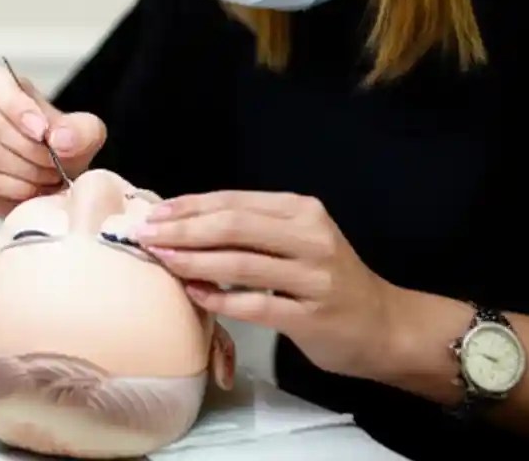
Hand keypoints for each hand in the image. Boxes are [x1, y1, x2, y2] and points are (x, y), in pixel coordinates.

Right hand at [0, 64, 105, 217]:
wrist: (57, 183)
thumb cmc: (64, 148)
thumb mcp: (86, 134)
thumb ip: (80, 130)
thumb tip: (59, 139)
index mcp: (3, 87)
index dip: (15, 105)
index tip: (41, 130)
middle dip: (29, 146)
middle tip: (54, 161)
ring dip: (24, 168)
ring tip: (49, 176)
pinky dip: (13, 186)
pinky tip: (32, 188)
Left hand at [133, 190, 400, 381]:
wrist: (384, 326)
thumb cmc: (327, 281)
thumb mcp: (297, 241)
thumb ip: (252, 229)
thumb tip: (182, 222)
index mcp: (301, 211)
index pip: (234, 201)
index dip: (188, 206)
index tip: (152, 214)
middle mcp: (310, 237)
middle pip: (233, 226)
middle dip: (182, 230)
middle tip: (144, 236)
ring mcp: (314, 277)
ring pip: (240, 263)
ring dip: (192, 261)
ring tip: (160, 260)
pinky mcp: (312, 316)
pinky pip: (255, 305)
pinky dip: (219, 299)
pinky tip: (194, 295)